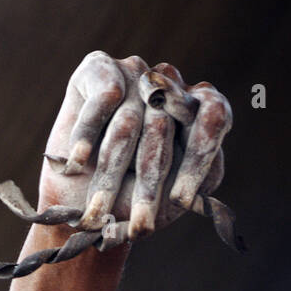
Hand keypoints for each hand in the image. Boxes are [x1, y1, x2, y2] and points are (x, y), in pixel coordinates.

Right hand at [39, 51, 230, 236]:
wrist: (82, 205)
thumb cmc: (135, 202)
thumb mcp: (177, 197)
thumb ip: (205, 167)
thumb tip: (213, 124)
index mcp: (200, 112)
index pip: (213, 116)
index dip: (198, 156)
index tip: (181, 199)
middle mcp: (172, 86)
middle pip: (165, 127)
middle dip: (147, 185)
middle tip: (138, 225)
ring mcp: (137, 73)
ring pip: (130, 122)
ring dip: (110, 173)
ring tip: (97, 210)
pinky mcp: (100, 66)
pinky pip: (104, 97)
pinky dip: (88, 136)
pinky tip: (78, 163)